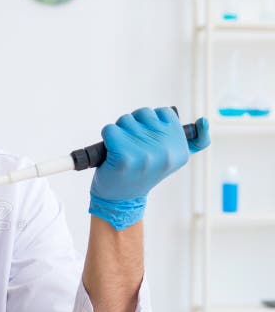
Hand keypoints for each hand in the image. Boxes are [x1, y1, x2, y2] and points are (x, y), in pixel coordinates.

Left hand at [89, 107, 209, 229]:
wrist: (120, 199)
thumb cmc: (142, 172)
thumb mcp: (172, 158)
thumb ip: (194, 141)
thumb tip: (204, 120)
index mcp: (181, 150)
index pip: (165, 112)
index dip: (151, 122)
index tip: (149, 141)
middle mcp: (167, 151)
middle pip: (143, 113)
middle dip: (133, 125)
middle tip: (132, 146)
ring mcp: (146, 155)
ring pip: (125, 120)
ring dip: (119, 131)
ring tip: (122, 149)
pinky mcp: (125, 157)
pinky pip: (110, 129)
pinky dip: (107, 137)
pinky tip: (111, 152)